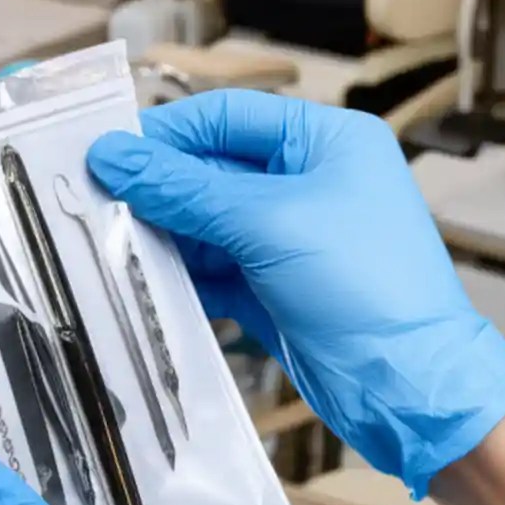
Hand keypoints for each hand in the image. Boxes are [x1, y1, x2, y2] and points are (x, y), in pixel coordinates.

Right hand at [86, 90, 504, 495]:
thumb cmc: (369, 289)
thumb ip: (187, 189)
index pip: (229, 116)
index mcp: (327, 142)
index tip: (110, 152)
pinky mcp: (275, 288)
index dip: (168, 132)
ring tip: (111, 242)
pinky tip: (145, 280)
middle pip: (212, 169)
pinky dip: (182, 275)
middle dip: (159, 188)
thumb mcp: (269, 224)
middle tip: (96, 199)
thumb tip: (115, 157)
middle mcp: (310, 183)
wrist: (408, 388)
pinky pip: (215, 269)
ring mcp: (291, 238)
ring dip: (164, 234)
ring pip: (207, 222)